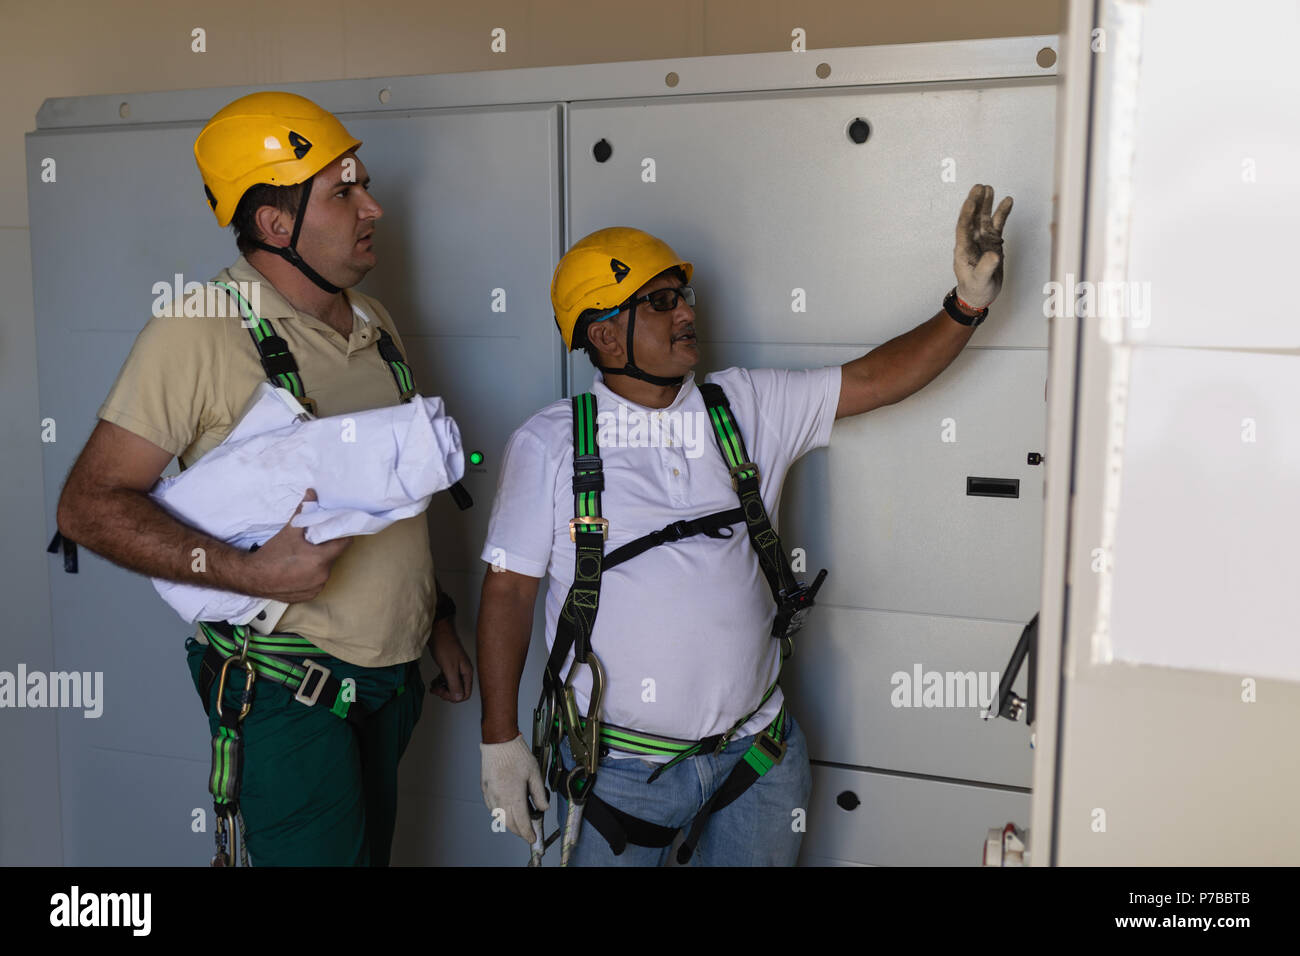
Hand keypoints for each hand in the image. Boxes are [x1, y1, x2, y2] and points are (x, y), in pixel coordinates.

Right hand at [244, 489, 350, 602]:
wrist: (252, 577)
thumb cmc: (272, 554)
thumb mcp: (289, 531)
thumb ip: (303, 511)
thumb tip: (312, 493)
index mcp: (320, 559)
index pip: (343, 544)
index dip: (342, 534)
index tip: (339, 529)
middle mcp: (322, 576)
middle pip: (332, 557)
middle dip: (326, 548)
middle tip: (315, 541)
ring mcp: (315, 588)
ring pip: (324, 570)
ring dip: (319, 563)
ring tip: (304, 556)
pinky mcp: (308, 596)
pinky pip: (316, 583)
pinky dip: (311, 576)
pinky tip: (300, 569)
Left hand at [428, 618, 472, 701]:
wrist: (438, 631)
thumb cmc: (444, 646)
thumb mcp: (449, 668)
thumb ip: (455, 684)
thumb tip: (458, 697)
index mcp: (467, 673)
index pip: (465, 694)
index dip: (453, 696)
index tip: (442, 692)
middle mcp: (463, 672)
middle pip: (458, 691)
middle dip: (446, 693)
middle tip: (436, 689)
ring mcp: (456, 668)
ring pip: (451, 685)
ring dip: (442, 688)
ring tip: (433, 686)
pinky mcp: (449, 665)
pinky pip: (446, 679)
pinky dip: (440, 682)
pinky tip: (434, 681)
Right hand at [480, 735, 548, 841]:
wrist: (498, 742)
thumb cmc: (515, 754)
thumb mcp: (534, 773)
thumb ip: (539, 793)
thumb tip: (543, 807)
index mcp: (513, 796)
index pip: (521, 823)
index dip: (528, 833)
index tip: (532, 838)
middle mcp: (500, 798)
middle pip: (509, 824)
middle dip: (518, 831)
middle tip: (527, 832)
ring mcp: (490, 794)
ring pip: (499, 817)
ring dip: (509, 822)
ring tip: (518, 820)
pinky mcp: (485, 789)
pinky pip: (491, 807)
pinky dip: (499, 812)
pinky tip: (506, 808)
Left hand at [953, 184, 1013, 309]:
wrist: (979, 296)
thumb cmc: (975, 289)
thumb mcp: (979, 280)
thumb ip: (986, 267)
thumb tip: (994, 253)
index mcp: (963, 249)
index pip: (963, 227)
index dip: (967, 213)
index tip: (971, 200)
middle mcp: (971, 241)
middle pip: (972, 218)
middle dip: (975, 202)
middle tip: (979, 186)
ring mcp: (982, 240)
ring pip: (984, 218)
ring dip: (986, 203)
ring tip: (989, 188)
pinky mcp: (993, 242)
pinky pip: (998, 224)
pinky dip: (1002, 213)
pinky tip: (1007, 201)